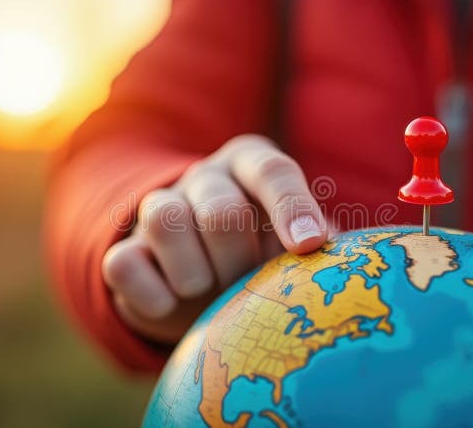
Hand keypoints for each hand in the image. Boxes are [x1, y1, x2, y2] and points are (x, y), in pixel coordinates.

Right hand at [102, 134, 327, 343]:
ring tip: (207, 293)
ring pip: (164, 220)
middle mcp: (205, 179)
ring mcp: (158, 208)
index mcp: (251, 166)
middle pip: (220, 208)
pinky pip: (123, 263)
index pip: (272, 172)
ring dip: (195, 272)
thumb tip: (349, 263)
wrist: (204, 283)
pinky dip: (152, 293)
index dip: (291, 208)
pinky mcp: (125, 249)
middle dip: (238, 259)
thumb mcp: (296, 247)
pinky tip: (171, 306)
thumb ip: (320, 247)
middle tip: (246, 285)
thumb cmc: (265, 259)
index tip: (308, 247)